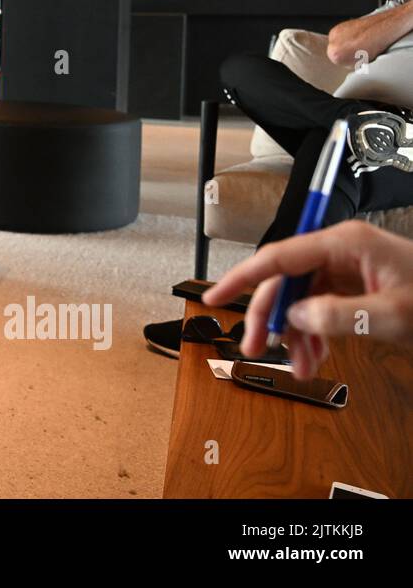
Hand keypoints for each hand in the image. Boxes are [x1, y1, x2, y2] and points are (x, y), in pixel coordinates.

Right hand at [201, 220, 412, 379]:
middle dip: (269, 317)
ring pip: (301, 296)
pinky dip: (313, 333)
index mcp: (346, 243)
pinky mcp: (355, 284)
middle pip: (285, 280)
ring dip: (294, 333)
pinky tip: (315, 356)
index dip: (242, 278)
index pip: (278, 257)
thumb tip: (296, 319)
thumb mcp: (394, 315)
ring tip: (298, 365)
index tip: (214, 297)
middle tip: (256, 348)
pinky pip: (320, 306)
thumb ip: (340, 315)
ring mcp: (347, 267)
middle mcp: (341, 249)